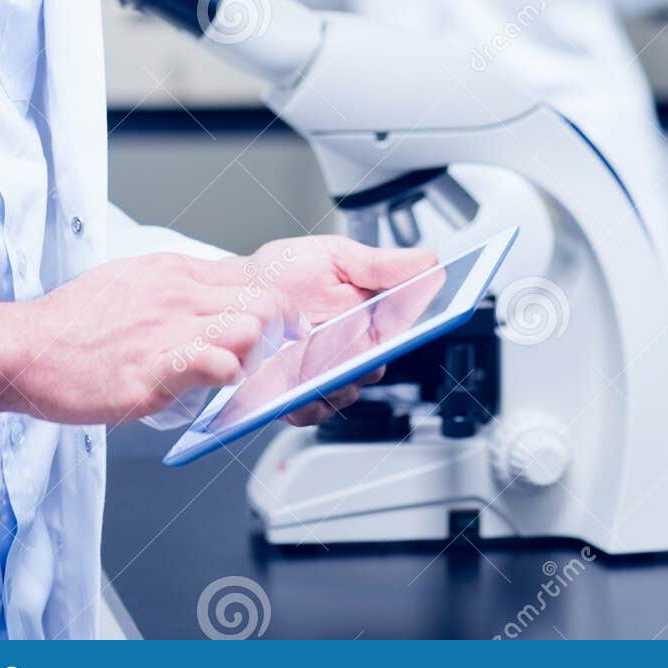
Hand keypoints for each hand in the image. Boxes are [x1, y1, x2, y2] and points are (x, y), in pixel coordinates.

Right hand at [0, 253, 292, 424]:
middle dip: (278, 331)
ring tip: (239, 373)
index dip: (274, 307)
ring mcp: (168, 330)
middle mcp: (177, 293)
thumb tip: (208, 303)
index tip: (283, 327)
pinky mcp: (154, 370)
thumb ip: (173, 290)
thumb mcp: (130, 281)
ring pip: (249, 329)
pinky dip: (227, 377)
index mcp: (173, 270)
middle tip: (275, 355)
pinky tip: (215, 385)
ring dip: (254, 356)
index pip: (249, 278)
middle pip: (262, 302)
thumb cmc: (72, 324)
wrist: (27, 348)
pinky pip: (215, 365)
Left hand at [244, 235, 437, 425]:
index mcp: (371, 316)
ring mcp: (326, 375)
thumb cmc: (287, 271)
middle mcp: (353, 350)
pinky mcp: (298, 396)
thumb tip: (429, 261)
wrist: (238, 289)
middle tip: (348, 348)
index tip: (395, 328)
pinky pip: (311, 411)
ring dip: (333, 383)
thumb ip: (382, 264)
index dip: (406, 332)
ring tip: (316, 369)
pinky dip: (305, 404)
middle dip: (363, 360)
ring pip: (345, 392)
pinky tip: (293, 389)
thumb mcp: (337, 256)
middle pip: (374, 367)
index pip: (403, 331)